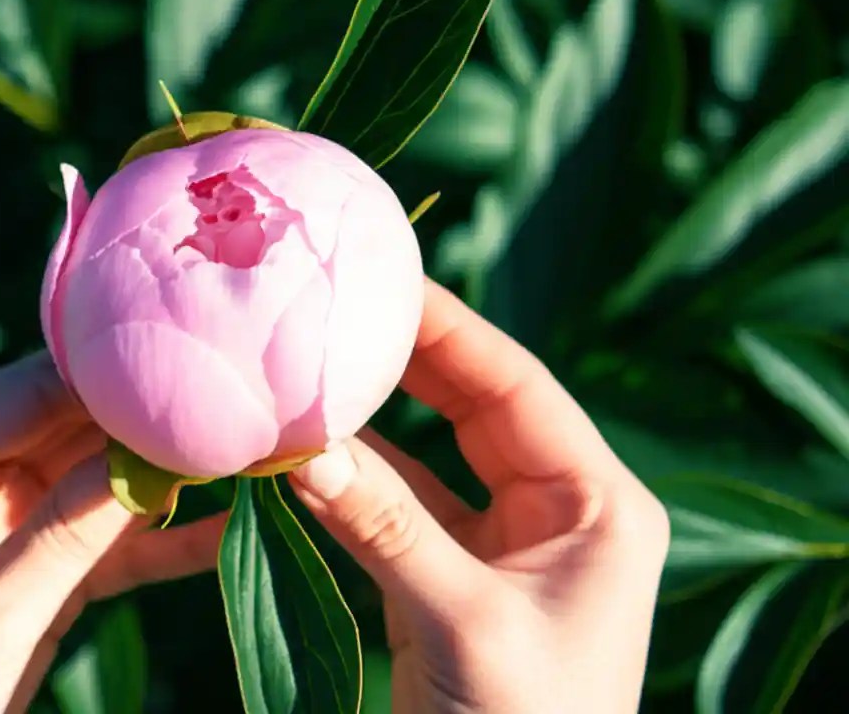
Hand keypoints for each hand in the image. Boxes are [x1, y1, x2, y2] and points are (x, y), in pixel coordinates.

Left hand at [0, 353, 224, 713]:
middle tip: (240, 409)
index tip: (202, 363)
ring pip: (85, 476)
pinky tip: (220, 529)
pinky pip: (87, 537)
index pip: (26, 391)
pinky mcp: (14, 566)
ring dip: (157, 476)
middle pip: (62, 423)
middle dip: (146, 422)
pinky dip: (146, 540)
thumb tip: (160, 453)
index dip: (114, 376)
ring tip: (247, 454)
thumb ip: (72, 528)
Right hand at [289, 280, 669, 713]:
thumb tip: (301, 447)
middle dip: (403, 360)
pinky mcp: (453, 577)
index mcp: (598, 503)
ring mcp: (504, 543)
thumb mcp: (464, 620)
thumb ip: (384, 526)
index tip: (382, 279)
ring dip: (370, 422)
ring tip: (307, 367)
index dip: (449, 328)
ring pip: (429, 455)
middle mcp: (557, 509)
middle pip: (473, 405)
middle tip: (333, 307)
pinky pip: (401, 508)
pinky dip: (353, 482)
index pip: (516, 384)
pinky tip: (305, 450)